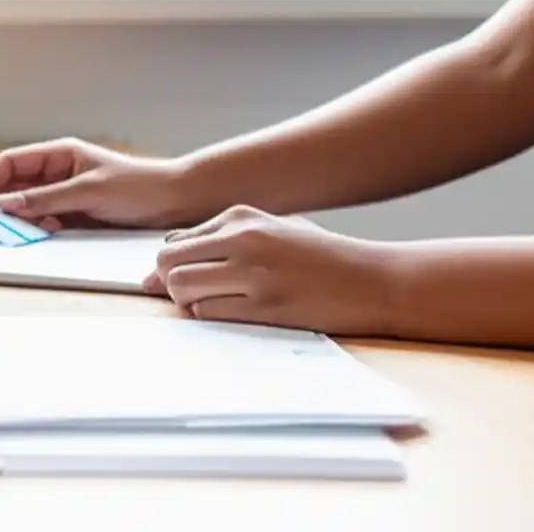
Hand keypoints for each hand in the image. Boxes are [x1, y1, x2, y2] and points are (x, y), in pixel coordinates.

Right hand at [0, 138, 189, 229]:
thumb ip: (47, 198)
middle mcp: (57, 172)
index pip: (10, 162)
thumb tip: (6, 203)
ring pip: (26, 206)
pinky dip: (35, 228)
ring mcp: (64, 194)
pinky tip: (39, 234)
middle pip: (13, 185)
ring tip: (13, 230)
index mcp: (59, 154)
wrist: (174, 201)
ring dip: (17, 218)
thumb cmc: (138, 186)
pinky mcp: (73, 214)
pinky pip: (43, 220)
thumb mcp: (89, 191)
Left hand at [145, 205, 398, 335]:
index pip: (176, 242)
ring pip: (181, 286)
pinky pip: (207, 312)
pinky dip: (209, 317)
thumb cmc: (319, 260)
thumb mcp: (271, 233)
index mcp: (240, 216)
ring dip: (187, 302)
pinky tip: (235, 315)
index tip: (180, 283)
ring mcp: (253, 272)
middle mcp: (242, 238)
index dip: (168, 268)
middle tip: (193, 297)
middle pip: (168, 262)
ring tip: (217, 305)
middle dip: (168, 284)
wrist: (373, 281)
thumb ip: (219, 242)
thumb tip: (160, 269)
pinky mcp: (265, 305)